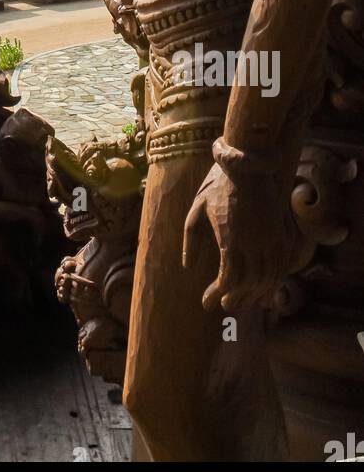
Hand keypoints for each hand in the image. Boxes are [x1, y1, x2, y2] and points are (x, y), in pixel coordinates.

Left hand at [182, 164, 296, 310]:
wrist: (250, 165)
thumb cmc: (218, 187)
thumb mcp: (196, 211)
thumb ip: (191, 241)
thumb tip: (187, 267)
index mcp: (232, 240)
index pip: (228, 280)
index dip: (217, 294)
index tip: (208, 302)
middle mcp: (255, 244)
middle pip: (250, 284)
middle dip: (237, 299)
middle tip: (225, 305)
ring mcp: (272, 239)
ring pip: (268, 278)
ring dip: (256, 294)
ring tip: (244, 301)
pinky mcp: (283, 234)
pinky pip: (281, 266)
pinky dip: (273, 281)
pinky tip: (264, 286)